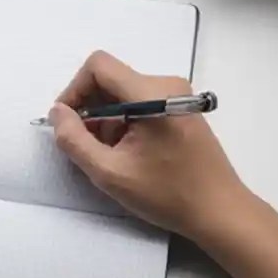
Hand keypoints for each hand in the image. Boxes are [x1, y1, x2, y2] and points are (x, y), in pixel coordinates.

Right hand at [49, 51, 251, 240]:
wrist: (220, 211)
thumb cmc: (167, 195)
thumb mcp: (110, 173)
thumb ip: (75, 140)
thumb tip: (58, 112)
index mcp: (152, 94)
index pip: (98, 66)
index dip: (74, 90)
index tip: (68, 122)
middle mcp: (166, 84)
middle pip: (110, 79)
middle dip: (90, 109)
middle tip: (88, 145)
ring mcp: (177, 94)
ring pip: (123, 92)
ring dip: (107, 119)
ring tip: (112, 154)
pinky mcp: (181, 107)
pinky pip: (140, 101)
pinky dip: (124, 121)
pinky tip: (130, 152)